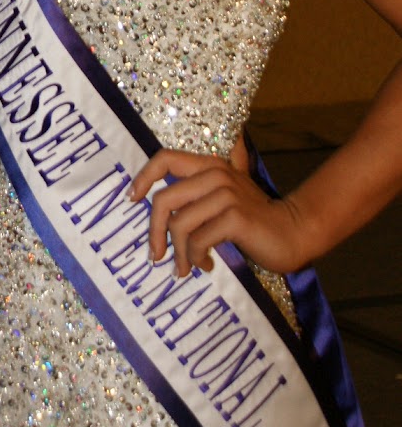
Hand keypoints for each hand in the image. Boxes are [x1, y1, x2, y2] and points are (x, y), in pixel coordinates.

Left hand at [130, 149, 307, 277]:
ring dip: (178, 253)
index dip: (143, 177)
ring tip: (185, 268)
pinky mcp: (235, 218)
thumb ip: (200, 193)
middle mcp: (216, 174)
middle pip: (164, 199)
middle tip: (156, 255)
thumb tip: (159, 208)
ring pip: (179, 223)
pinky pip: (198, 240)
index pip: (165, 158)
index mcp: (210, 165)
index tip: (132, 198)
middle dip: (154, 231)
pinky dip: (195, 258)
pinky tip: (204, 265)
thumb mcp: (227, 196)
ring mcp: (226, 194)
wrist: (293, 232)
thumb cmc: (255, 219)